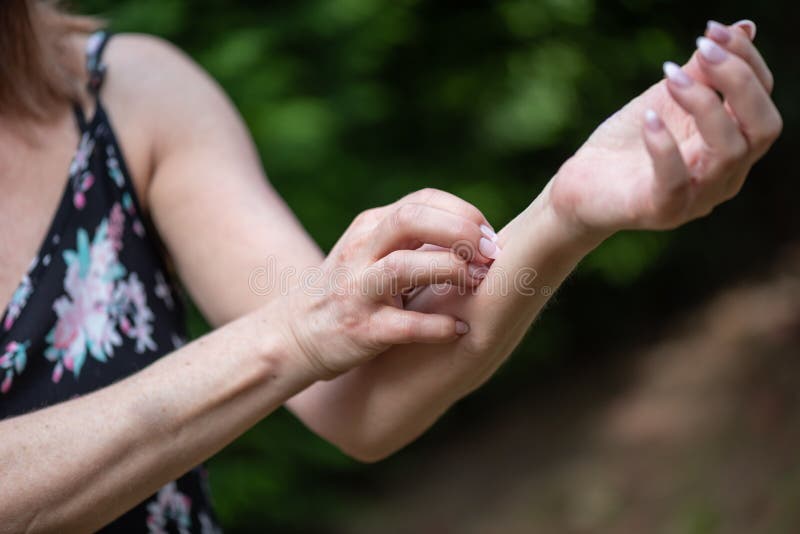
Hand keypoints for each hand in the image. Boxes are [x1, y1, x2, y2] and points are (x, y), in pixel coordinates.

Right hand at [281, 188, 497, 378]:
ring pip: (404, 267)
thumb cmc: (350, 290)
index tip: (491, 238)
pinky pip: (404, 325)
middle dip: (460, 231)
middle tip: (491, 254)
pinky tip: (460, 329)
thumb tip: (481, 239)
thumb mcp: (373, 252)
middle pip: (411, 219)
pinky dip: (437, 326)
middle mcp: (362, 251)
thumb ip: (416, 240)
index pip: (424, 200)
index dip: (465, 213)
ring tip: (479, 283)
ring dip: (450, 270)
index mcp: (371, 227)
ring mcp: (358, 290)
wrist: (294, 334)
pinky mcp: (361, 329)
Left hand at [548, 20, 781, 240]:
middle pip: (762, 128)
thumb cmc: (628, 145)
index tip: (713, 30)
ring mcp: (697, 198)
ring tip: (669, 76)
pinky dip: (664, 145)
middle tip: (701, 50)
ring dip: (704, 104)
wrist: (582, 189)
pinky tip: (649, 117)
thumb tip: (743, 28)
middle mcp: (725, 176)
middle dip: (739, 81)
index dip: (746, 61)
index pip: (762, 101)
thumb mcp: (665, 100)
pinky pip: (675, 180)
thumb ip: (701, 72)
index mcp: (732, 146)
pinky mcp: (661, 211)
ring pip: (728, 152)